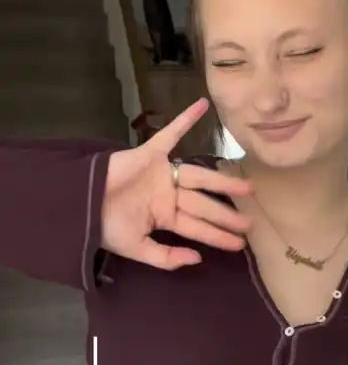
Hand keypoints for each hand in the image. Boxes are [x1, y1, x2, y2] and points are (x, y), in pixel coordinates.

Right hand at [102, 99, 251, 269]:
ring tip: (248, 187)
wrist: (80, 205)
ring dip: (223, 180)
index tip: (240, 243)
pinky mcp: (151, 155)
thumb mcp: (136, 248)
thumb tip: (197, 259)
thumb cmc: (105, 226)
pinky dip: (186, 120)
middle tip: (251, 222)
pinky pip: (171, 134)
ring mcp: (162, 174)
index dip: (218, 236)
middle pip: (204, 205)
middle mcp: (169, 195)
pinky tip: (203, 105)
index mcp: (165, 217)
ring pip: (199, 177)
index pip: (198, 228)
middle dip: (226, 214)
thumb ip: (165, 258)